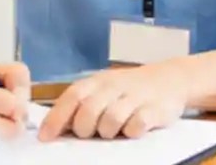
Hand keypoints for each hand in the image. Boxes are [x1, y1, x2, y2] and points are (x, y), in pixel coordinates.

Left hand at [39, 61, 188, 140]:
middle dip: (84, 129)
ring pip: (111, 119)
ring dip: (108, 132)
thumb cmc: (129, 89)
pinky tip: (132, 129)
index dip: (56, 118)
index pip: (71, 98)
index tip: (45, 137)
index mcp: (97, 82)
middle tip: (90, 134)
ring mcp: (135, 97)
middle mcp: (114, 87)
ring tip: (113, 132)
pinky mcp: (154, 109)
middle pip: (88, 111)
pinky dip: (131, 131)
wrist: (170, 78)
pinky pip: (136, 125)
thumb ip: (82, 104)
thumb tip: (55, 127)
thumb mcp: (104, 89)